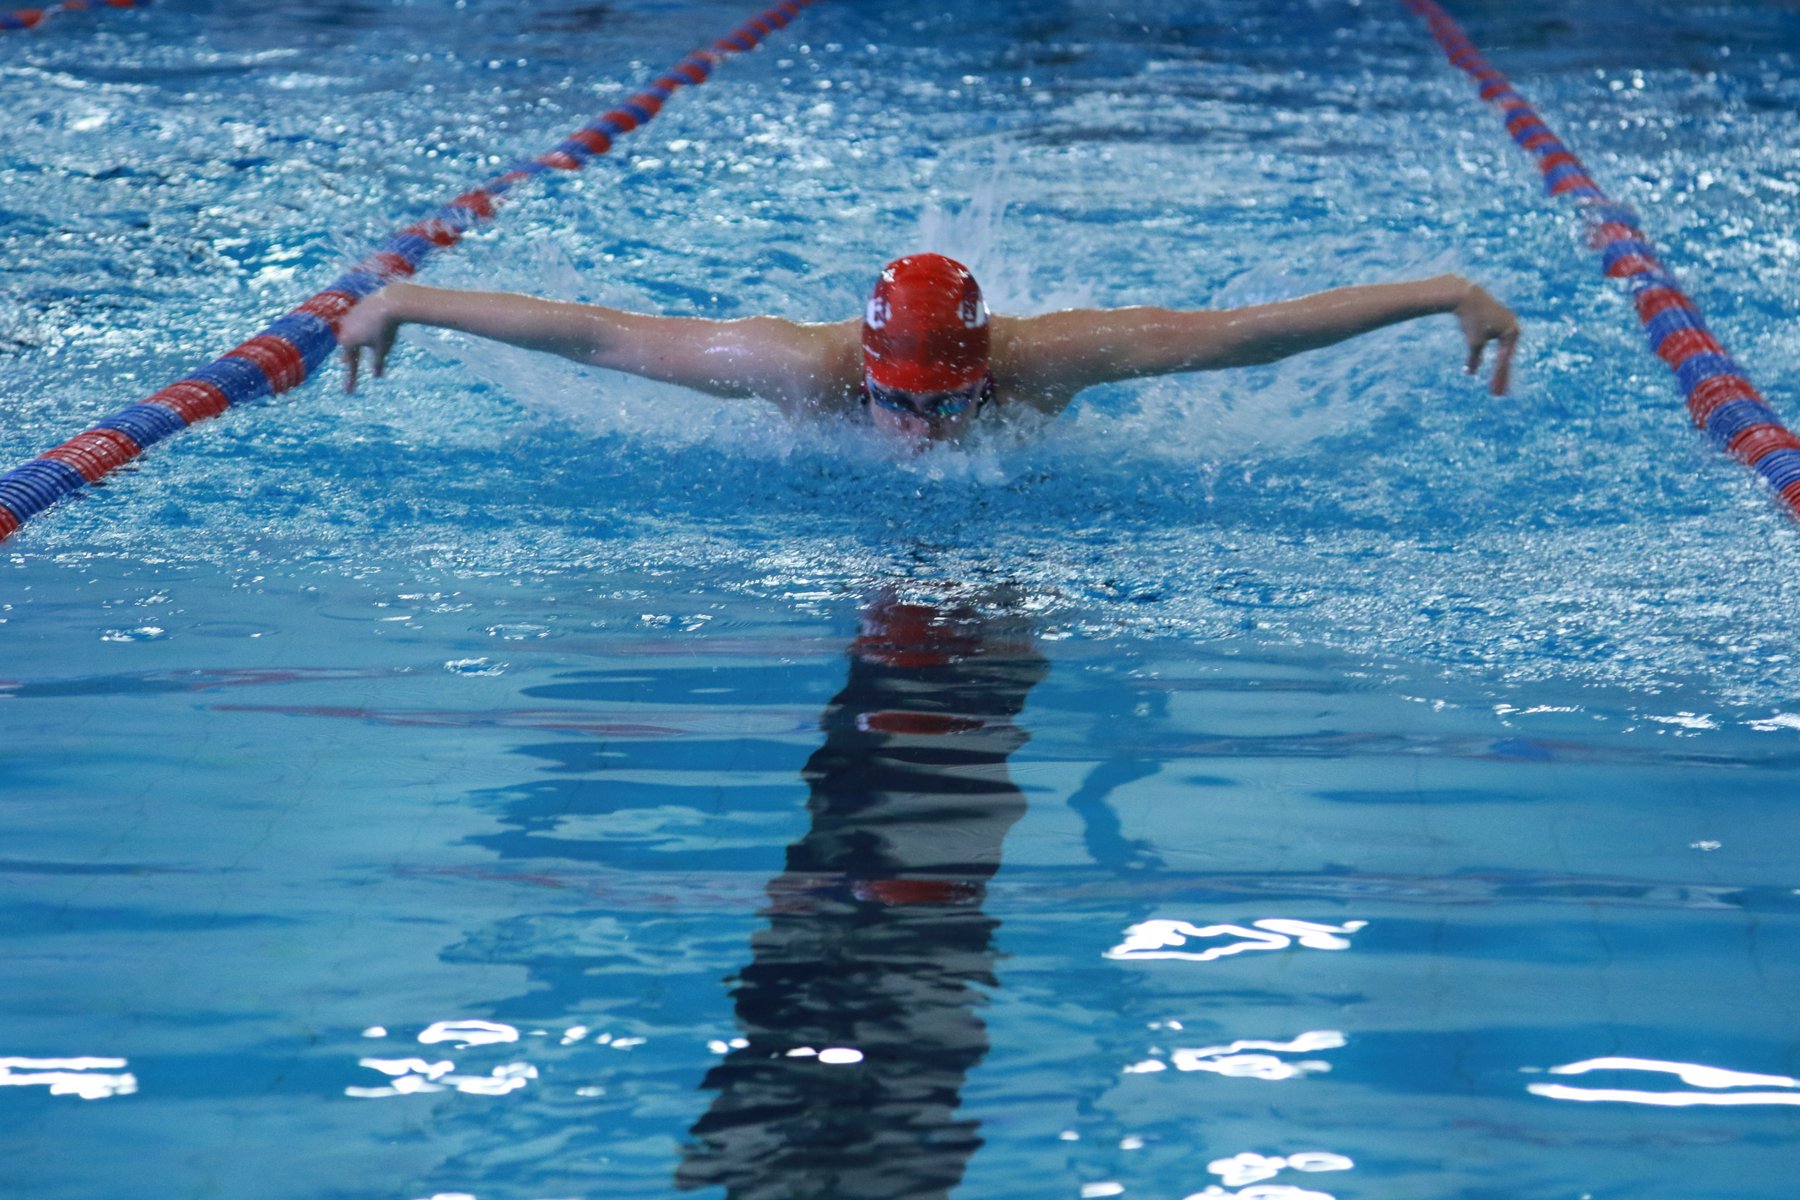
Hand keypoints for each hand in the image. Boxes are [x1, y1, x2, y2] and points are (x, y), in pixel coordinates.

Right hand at [338, 285, 405, 392]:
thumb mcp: (383, 349)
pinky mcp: (358, 307)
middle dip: (349, 357)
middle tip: (345, 363)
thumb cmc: (385, 329)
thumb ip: (378, 362)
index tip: (348, 392)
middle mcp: (345, 329)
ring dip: (354, 341)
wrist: (390, 302)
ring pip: (352, 333)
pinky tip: (364, 326)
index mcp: (348, 341)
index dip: (351, 379)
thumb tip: (377, 375)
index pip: (352, 365)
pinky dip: (361, 328)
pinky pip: (359, 322)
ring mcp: (350, 317)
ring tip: (354, 346)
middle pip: (348, 347)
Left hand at [1453, 280, 1519, 395]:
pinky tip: (1492, 364)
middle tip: (1496, 394)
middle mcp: (1514, 327)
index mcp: (1512, 332)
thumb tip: (1471, 373)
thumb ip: (1474, 358)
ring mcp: (1508, 323)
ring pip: (1502, 351)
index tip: (1494, 393)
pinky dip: (1493, 355)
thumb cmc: (1471, 319)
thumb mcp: (1473, 341)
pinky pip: (1497, 342)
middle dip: (1501, 376)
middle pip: (1506, 357)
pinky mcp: (1499, 320)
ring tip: (1496, 384)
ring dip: (1499, 368)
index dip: (1498, 377)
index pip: (1504, 360)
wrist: (1465, 295)